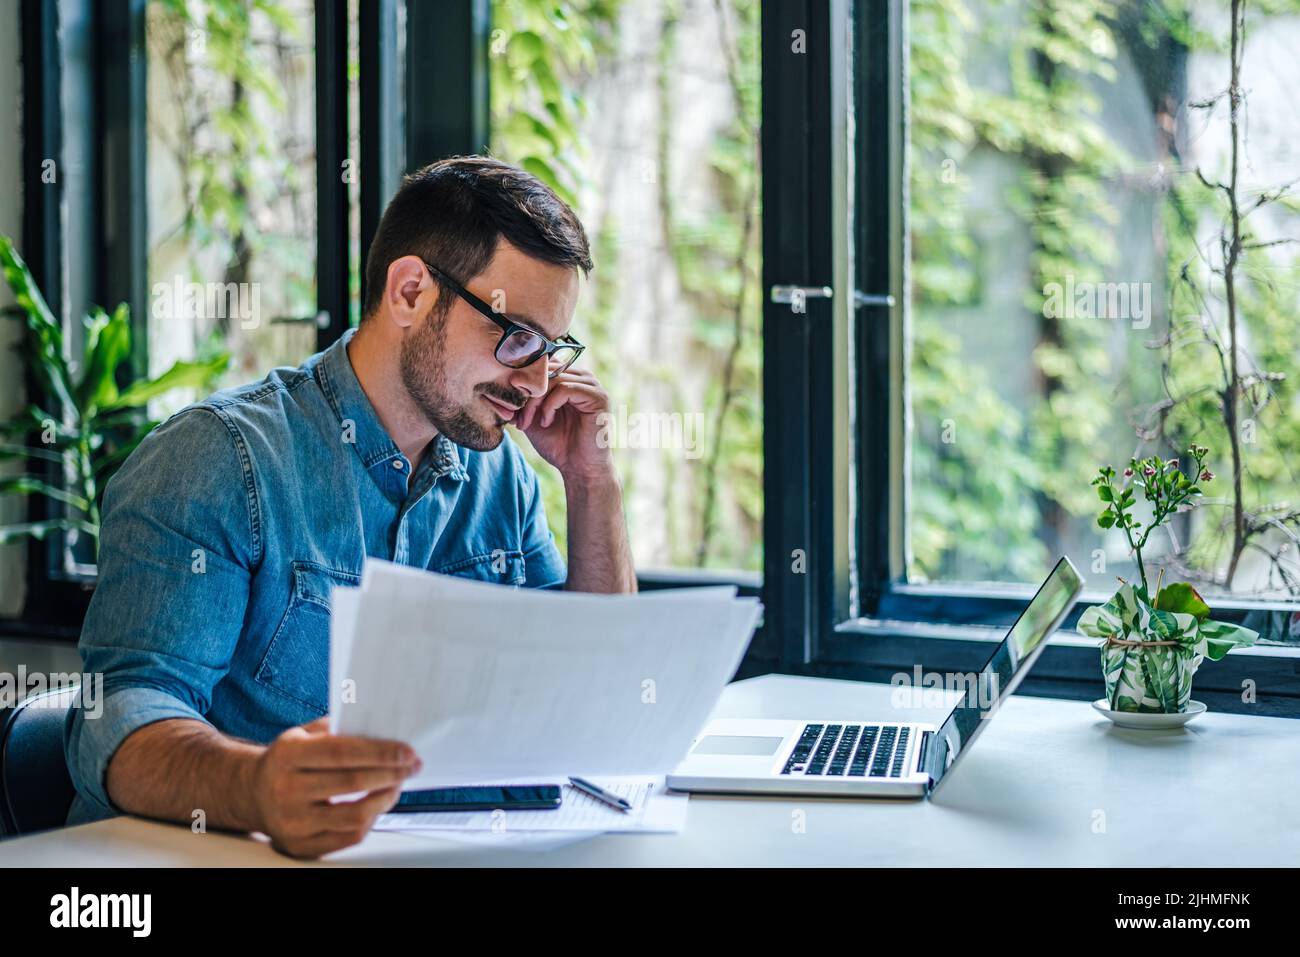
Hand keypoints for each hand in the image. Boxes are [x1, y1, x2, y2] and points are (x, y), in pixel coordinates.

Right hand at [251, 716, 420, 858]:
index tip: (407, 751)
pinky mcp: (300, 845)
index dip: (381, 752)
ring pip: (355, 815)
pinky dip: (371, 820)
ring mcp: (292, 821)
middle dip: (392, 773)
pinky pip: (349, 837)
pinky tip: (377, 805)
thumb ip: (338, 729)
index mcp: (288, 755)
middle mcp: (286, 789)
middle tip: (411, 766)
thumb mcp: (302, 734)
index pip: (343, 752)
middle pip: (353, 783)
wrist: (250, 794)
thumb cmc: (286, 761)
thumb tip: (383, 729)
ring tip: (396, 785)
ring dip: (386, 799)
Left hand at [514, 367, 616, 483]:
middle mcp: (584, 378)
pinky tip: (546, 422)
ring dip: (535, 402)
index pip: (543, 366)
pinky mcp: (598, 397)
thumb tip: (500, 386)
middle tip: (519, 417)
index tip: (511, 407)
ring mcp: (593, 386)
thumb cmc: (558, 445)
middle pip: (547, 370)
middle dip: (528, 394)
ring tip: (530, 422)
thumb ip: (521, 401)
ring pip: (554, 379)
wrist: (578, 469)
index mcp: (570, 379)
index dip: (524, 384)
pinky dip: (550, 405)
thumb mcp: (532, 419)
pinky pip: (566, 389)